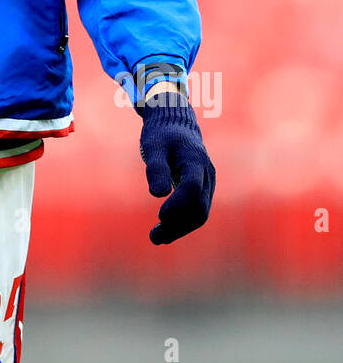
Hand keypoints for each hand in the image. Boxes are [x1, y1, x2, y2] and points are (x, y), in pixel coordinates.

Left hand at [137, 89, 215, 245]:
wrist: (175, 124)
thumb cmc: (162, 134)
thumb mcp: (153, 146)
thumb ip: (156, 168)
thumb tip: (158, 194)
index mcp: (195, 160)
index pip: (192, 187)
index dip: (178, 204)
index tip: (159, 216)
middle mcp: (207, 174)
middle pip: (199, 207)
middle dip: (178, 225)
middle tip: (154, 237)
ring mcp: (208, 183)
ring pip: (200, 213)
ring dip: (180, 228)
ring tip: (156, 238)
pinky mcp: (203, 189)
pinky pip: (197, 210)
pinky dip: (183, 223)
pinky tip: (165, 231)